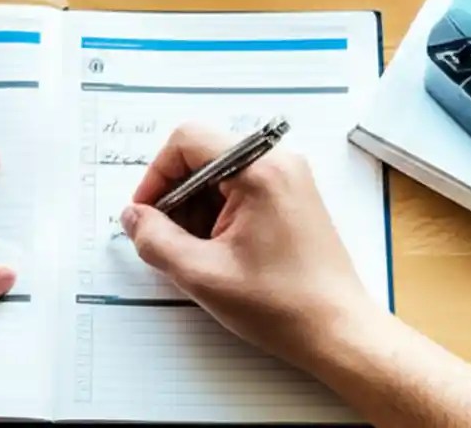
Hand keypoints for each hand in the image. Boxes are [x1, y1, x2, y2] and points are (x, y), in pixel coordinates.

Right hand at [119, 124, 378, 371]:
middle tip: (167, 239)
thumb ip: (156, 240)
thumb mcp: (202, 275)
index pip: (188, 140)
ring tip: (195, 254)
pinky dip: (219, 215)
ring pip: (221, 175)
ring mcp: (290, 179)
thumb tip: (132, 217)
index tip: (146, 213)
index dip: (156, 174)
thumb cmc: (282, 305)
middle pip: (204, 156)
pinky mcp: (292, 198)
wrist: (338, 331)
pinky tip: (218, 253)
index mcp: (260, 170)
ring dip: (197, 209)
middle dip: (177, 197)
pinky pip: (242, 190)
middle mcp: (279, 163)